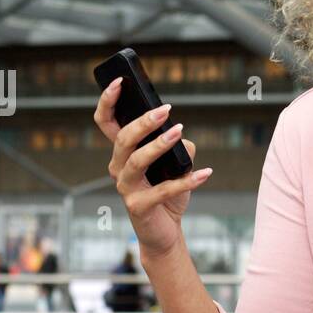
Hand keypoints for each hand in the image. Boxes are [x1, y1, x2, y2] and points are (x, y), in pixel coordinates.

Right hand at [93, 77, 211, 258]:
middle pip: (123, 139)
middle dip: (143, 122)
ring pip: (136, 161)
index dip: (109, 101)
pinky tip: (205, 173)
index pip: (107, 123)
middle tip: (166, 110)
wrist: (164, 231)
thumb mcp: (176, 164)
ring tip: (179, 132)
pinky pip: (162, 191)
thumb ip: (179, 146)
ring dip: (159, 145)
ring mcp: (125, 188)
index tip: (120, 81)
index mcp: (122, 153)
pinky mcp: (138, 207)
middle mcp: (117, 168)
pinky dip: (186, 181)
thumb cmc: (167, 194)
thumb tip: (182, 138)